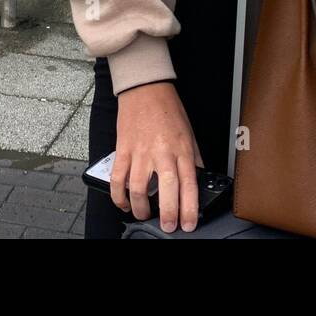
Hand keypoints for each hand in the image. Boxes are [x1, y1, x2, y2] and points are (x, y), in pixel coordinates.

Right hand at [112, 81, 202, 232]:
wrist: (145, 88)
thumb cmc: (168, 109)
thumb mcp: (189, 133)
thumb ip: (193, 158)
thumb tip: (197, 181)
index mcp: (181, 148)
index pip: (188, 184)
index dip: (189, 208)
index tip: (188, 224)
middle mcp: (162, 152)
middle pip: (165, 189)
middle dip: (167, 214)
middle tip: (167, 227)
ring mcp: (140, 151)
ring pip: (139, 188)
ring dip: (141, 208)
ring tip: (144, 215)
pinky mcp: (123, 149)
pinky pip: (118, 178)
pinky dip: (119, 195)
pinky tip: (123, 202)